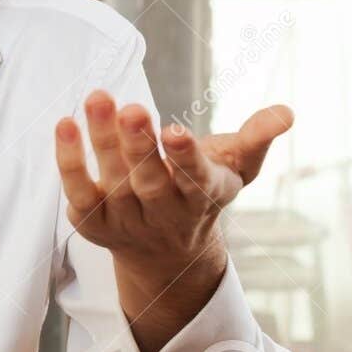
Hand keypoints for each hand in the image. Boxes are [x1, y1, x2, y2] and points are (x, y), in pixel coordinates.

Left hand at [55, 91, 292, 351]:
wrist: (166, 253)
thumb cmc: (202, 192)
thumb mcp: (236, 167)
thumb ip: (256, 138)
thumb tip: (286, 113)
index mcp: (202, 198)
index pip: (195, 180)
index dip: (185, 158)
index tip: (176, 131)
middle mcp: (164, 214)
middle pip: (150, 182)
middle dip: (140, 146)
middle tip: (133, 109)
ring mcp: (127, 222)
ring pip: (114, 183)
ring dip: (104, 142)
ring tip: (99, 98)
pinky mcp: (94, 224)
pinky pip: (79, 195)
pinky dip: (70, 164)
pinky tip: (65, 126)